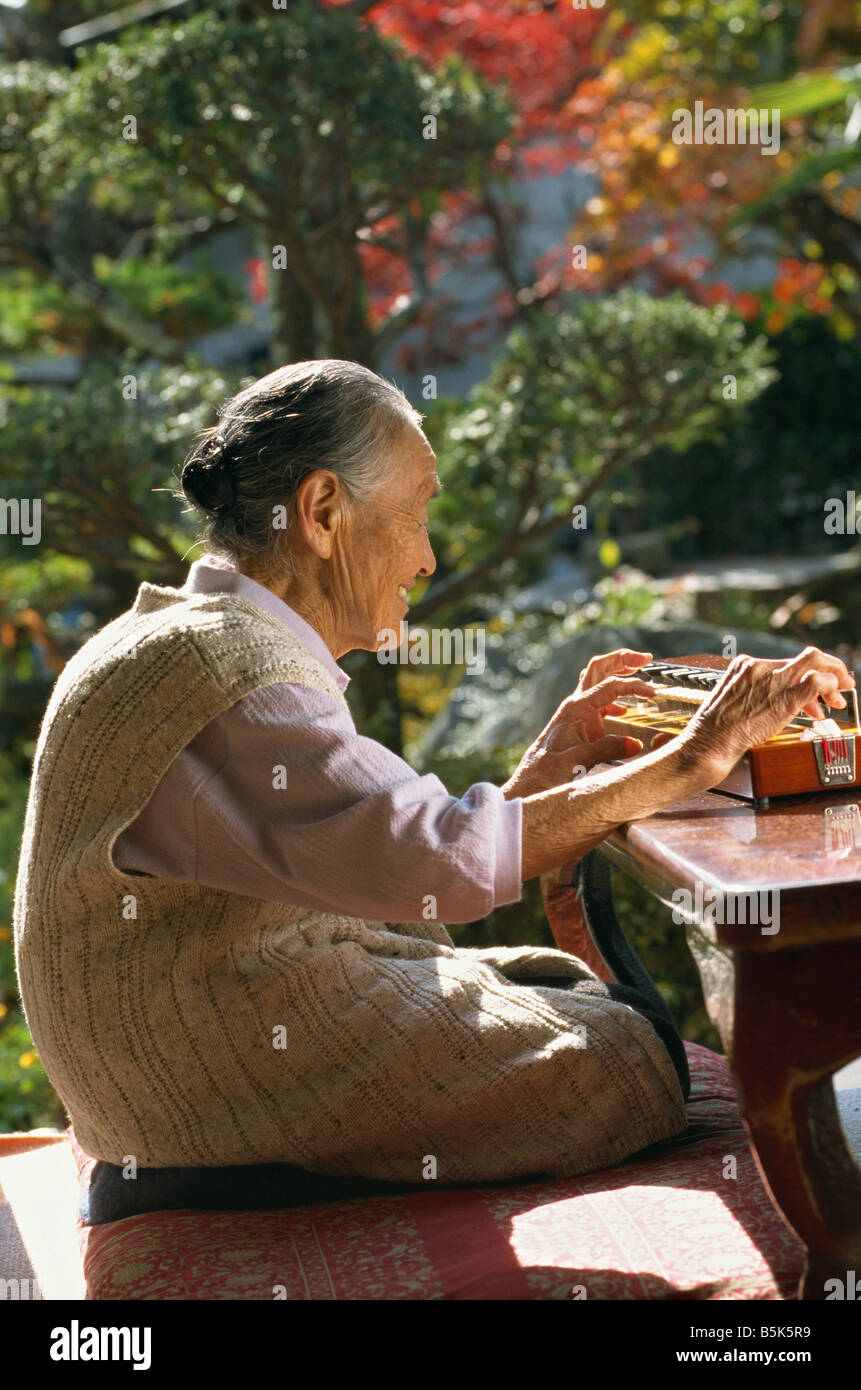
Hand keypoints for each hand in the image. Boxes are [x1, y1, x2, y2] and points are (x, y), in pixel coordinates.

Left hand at [502, 648, 656, 798]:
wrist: (529, 785)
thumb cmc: (546, 773)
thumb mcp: (578, 761)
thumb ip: (606, 750)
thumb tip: (635, 744)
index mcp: (576, 709)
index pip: (610, 686)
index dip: (633, 686)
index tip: (653, 693)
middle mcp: (575, 705)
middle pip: (599, 669)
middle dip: (622, 659)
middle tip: (645, 658)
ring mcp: (576, 714)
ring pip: (597, 682)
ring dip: (618, 673)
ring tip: (639, 672)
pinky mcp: (578, 725)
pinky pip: (598, 703)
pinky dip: (614, 699)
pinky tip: (625, 711)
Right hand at [678, 647, 855, 780]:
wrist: (708, 744)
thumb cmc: (715, 731)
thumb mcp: (732, 701)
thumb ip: (754, 694)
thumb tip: (774, 701)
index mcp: (745, 665)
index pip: (785, 662)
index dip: (804, 675)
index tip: (813, 690)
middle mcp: (760, 666)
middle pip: (804, 657)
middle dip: (829, 668)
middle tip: (841, 683)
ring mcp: (773, 680)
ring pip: (815, 662)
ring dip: (834, 678)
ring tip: (838, 697)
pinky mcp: (784, 697)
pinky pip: (816, 681)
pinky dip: (830, 686)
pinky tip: (831, 700)